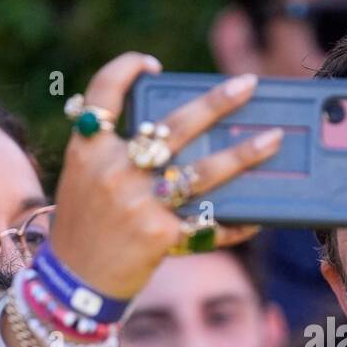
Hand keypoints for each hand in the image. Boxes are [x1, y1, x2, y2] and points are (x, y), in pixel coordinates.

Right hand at [50, 52, 282, 298]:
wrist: (73, 281)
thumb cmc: (85, 224)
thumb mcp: (84, 178)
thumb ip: (115, 152)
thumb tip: (178, 134)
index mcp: (89, 149)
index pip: (103, 92)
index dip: (126, 70)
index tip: (152, 64)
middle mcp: (114, 171)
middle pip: (175, 126)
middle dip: (217, 102)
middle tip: (248, 84)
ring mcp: (139, 204)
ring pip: (203, 171)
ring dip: (243, 154)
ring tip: (273, 139)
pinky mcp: (160, 236)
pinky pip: (209, 223)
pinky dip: (236, 222)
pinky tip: (259, 216)